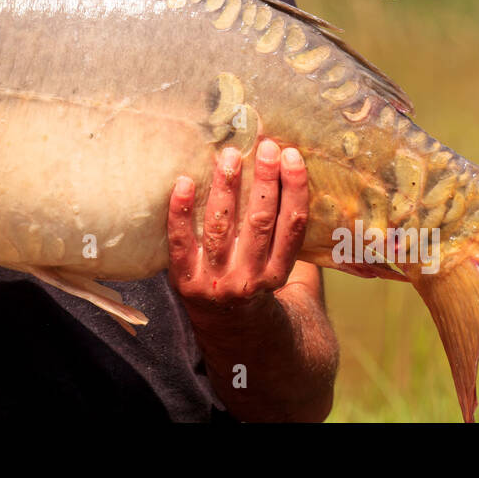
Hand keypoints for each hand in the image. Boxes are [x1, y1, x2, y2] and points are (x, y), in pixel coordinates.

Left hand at [167, 138, 310, 320]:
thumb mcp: (285, 270)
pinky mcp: (185, 279)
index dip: (294, 188)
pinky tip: (183, 181)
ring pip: (222, 227)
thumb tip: (297, 177)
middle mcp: (250, 278)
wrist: (227, 331)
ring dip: (226, 188)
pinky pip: (182, 242)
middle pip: (260, 222)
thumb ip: (292, 236)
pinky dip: (181, 211)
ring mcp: (216, 280)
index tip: (292, 155)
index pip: (292, 225)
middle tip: (265, 146)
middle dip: (264, 181)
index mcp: (279, 272)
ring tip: (228, 155)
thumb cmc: (257, 285)